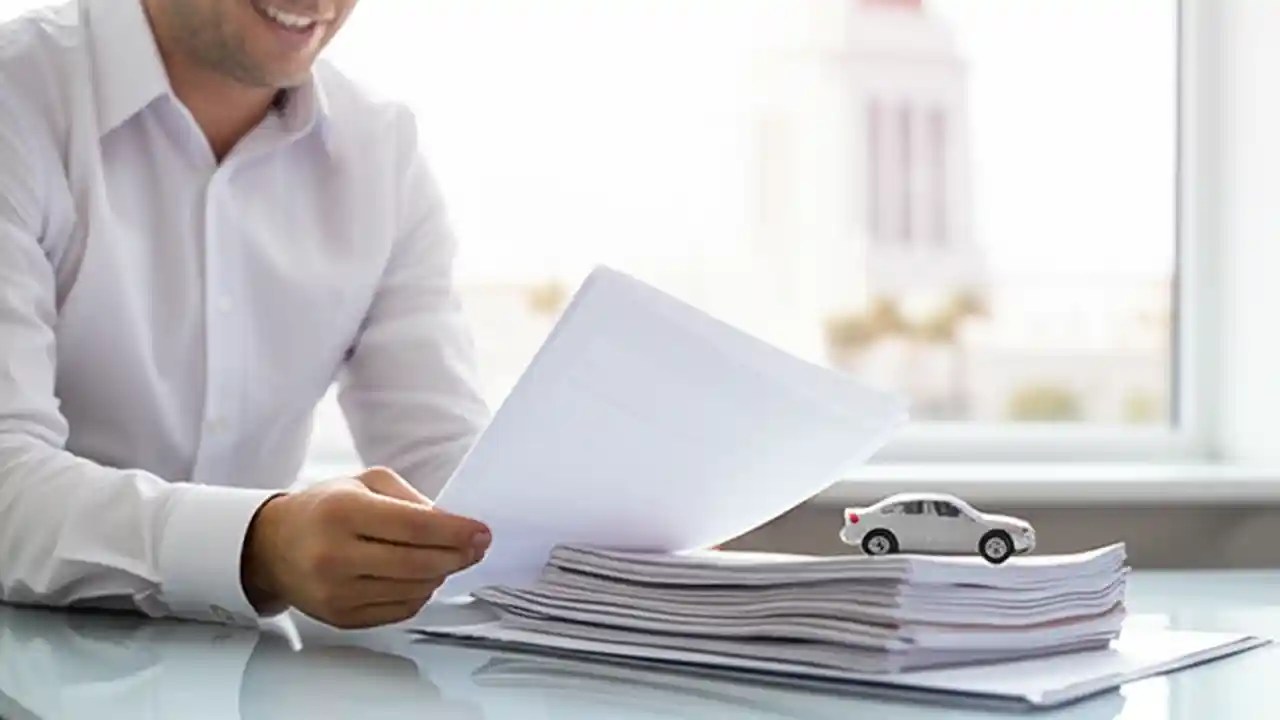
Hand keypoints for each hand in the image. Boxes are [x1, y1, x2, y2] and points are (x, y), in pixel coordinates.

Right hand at [241, 467, 490, 628]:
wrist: (272, 546)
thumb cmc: (324, 508)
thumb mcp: (364, 482)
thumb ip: (411, 499)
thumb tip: (453, 525)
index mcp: (342, 512)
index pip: (414, 526)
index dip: (455, 531)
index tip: (482, 532)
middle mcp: (335, 555)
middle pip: (418, 563)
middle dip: (458, 556)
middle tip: (477, 547)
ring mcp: (336, 592)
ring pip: (413, 590)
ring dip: (441, 574)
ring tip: (448, 558)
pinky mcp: (340, 618)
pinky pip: (399, 610)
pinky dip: (420, 593)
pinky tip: (422, 577)